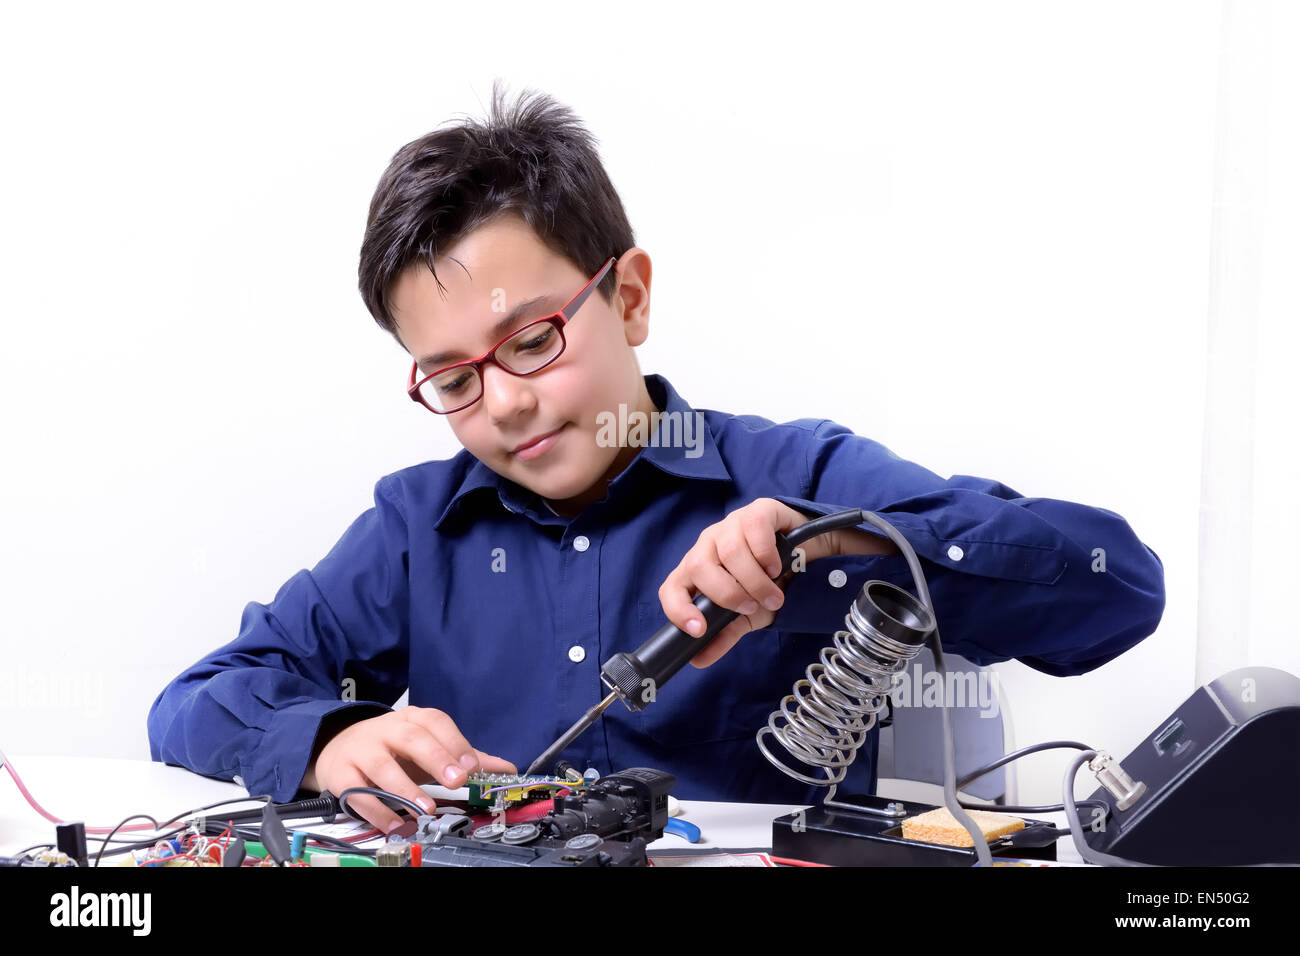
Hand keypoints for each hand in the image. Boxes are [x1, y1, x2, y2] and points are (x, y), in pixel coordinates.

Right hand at [301, 707, 515, 833]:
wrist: (338, 747)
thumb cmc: (392, 749)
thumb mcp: (429, 748)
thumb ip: (466, 758)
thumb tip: (506, 770)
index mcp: (413, 719)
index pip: (435, 722)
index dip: (455, 742)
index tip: (473, 767)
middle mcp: (387, 730)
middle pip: (411, 737)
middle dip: (436, 757)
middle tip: (457, 781)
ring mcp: (362, 750)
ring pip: (381, 765)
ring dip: (405, 788)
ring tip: (426, 808)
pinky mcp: (340, 774)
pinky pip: (356, 792)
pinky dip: (376, 809)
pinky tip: (395, 823)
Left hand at [656, 499, 839, 668]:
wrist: (806, 557)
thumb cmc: (769, 583)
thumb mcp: (747, 616)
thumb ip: (723, 635)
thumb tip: (697, 660)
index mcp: (698, 571)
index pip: (671, 587)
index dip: (678, 609)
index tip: (699, 629)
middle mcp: (708, 545)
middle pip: (699, 567)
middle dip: (728, 595)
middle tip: (753, 607)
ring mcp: (730, 525)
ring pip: (729, 551)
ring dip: (754, 580)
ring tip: (772, 594)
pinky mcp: (756, 511)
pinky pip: (752, 530)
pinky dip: (766, 554)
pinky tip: (776, 566)